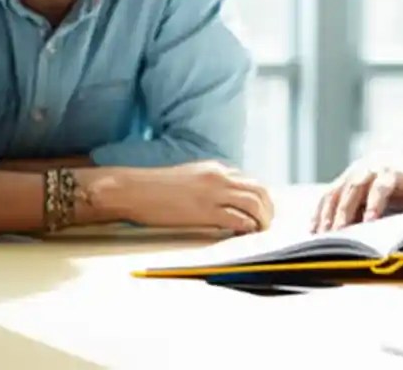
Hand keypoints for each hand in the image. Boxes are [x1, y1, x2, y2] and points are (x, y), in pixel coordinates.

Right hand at [102, 161, 273, 233]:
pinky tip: (246, 233)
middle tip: (267, 223)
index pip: (250, 181)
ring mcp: (213, 193)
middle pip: (259, 191)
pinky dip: (246, 227)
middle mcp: (220, 177)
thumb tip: (227, 198)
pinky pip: (237, 219)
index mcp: (217, 168)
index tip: (261, 211)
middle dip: (268, 208)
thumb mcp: (191, 176)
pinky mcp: (205, 211)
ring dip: (262, 219)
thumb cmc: (156, 187)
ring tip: (260, 231)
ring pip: (254, 203)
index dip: (260, 198)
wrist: (134, 190)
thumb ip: (212, 182)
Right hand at [311, 158, 402, 231]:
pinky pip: (325, 197)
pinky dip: (318, 213)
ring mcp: (349, 176)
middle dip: (345, 212)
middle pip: (353, 190)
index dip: (374, 204)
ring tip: (323, 237)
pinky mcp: (338, 183)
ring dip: (328, 214)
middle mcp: (366, 172)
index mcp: (389, 173)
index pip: (380, 187)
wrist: (393, 159)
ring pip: (335, 193)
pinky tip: (314, 230)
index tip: (369, 222)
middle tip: (339, 235)